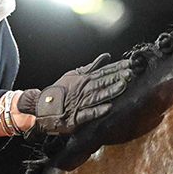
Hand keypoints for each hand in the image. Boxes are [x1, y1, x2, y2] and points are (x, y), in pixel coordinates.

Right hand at [17, 53, 134, 133]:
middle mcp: (84, 90)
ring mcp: (80, 103)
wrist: (42, 106)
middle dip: (116, 78)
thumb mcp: (74, 75)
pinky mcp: (76, 117)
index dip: (117, 68)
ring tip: (122, 87)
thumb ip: (91, 67)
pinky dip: (98, 111)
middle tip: (130, 73)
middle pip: (102, 82)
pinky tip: (108, 108)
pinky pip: (88, 114)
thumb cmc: (60, 91)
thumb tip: (106, 56)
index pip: (104, 72)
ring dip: (110, 92)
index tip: (130, 64)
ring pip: (97, 96)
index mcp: (85, 80)